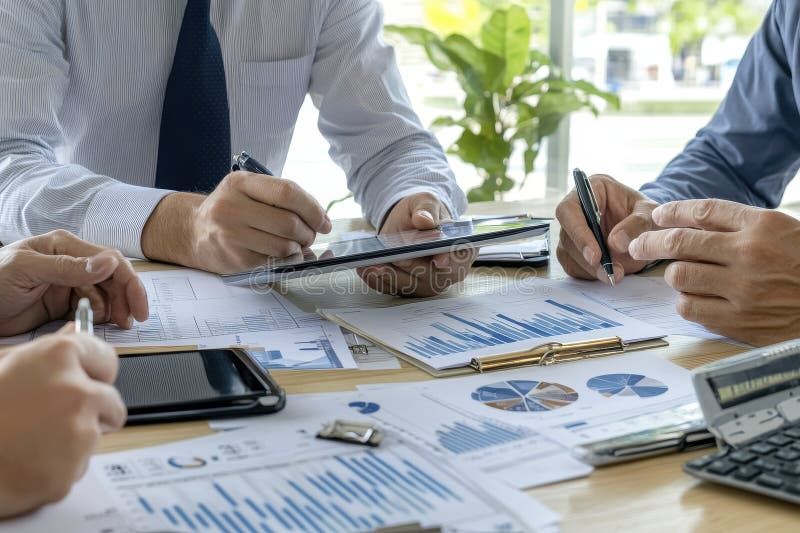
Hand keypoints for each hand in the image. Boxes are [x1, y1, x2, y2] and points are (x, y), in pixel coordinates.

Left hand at [0, 230, 147, 335]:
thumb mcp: (27, 270)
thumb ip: (68, 267)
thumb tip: (109, 263)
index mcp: (65, 247)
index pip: (109, 261)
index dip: (129, 283)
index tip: (138, 307)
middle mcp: (72, 262)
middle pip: (113, 278)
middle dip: (126, 299)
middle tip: (130, 321)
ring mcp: (69, 283)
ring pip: (106, 294)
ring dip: (115, 309)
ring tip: (115, 323)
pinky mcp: (64, 302)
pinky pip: (93, 308)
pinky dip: (101, 317)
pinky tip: (100, 323)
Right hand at [0, 332, 125, 516]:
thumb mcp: (4, 365)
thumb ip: (46, 351)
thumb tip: (75, 329)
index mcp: (59, 356)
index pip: (106, 358)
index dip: (94, 372)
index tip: (87, 380)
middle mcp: (77, 390)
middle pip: (111, 402)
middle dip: (91, 413)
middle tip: (51, 420)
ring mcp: (79, 431)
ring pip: (95, 436)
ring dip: (73, 441)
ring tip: (31, 440)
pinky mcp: (74, 466)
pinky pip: (79, 465)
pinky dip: (60, 468)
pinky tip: (30, 461)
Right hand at [142, 171, 332, 273]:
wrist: (193, 231)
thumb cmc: (231, 209)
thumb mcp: (248, 190)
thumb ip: (282, 197)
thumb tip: (322, 219)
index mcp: (240, 183)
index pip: (287, 192)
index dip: (313, 208)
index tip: (324, 221)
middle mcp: (231, 207)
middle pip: (289, 223)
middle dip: (308, 232)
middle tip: (309, 235)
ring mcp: (231, 234)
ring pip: (284, 246)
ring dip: (298, 248)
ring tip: (295, 244)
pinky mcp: (235, 259)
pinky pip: (273, 262)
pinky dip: (285, 260)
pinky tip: (279, 254)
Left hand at [357, 193, 475, 296]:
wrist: (407, 223)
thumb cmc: (423, 213)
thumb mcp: (426, 202)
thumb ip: (427, 209)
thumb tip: (424, 220)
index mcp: (461, 249)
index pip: (460, 259)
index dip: (452, 262)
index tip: (439, 261)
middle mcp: (447, 272)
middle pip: (432, 278)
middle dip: (413, 268)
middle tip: (396, 258)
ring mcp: (426, 283)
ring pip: (409, 286)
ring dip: (389, 276)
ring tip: (371, 264)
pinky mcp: (406, 287)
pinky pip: (391, 288)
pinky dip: (377, 280)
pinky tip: (365, 268)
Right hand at [555, 174, 659, 283]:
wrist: (648, 229)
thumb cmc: (647, 214)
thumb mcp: (650, 213)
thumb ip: (637, 223)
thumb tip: (615, 243)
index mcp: (589, 189)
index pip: (569, 209)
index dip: (578, 233)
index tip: (596, 255)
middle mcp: (575, 210)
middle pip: (567, 235)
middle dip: (587, 257)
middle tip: (610, 272)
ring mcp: (571, 232)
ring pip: (568, 254)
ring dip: (591, 269)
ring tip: (616, 274)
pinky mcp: (573, 251)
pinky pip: (573, 267)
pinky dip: (590, 274)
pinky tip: (607, 273)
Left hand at [628, 199, 799, 345]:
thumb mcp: (782, 230)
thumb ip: (739, 223)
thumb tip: (686, 220)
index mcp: (764, 226)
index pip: (703, 211)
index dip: (672, 212)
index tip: (657, 215)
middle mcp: (750, 255)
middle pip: (680, 243)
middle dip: (650, 242)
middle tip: (638, 245)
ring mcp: (743, 291)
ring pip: (679, 277)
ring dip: (674, 275)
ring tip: (682, 275)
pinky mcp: (739, 322)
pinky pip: (691, 309)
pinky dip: (686, 302)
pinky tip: (696, 297)